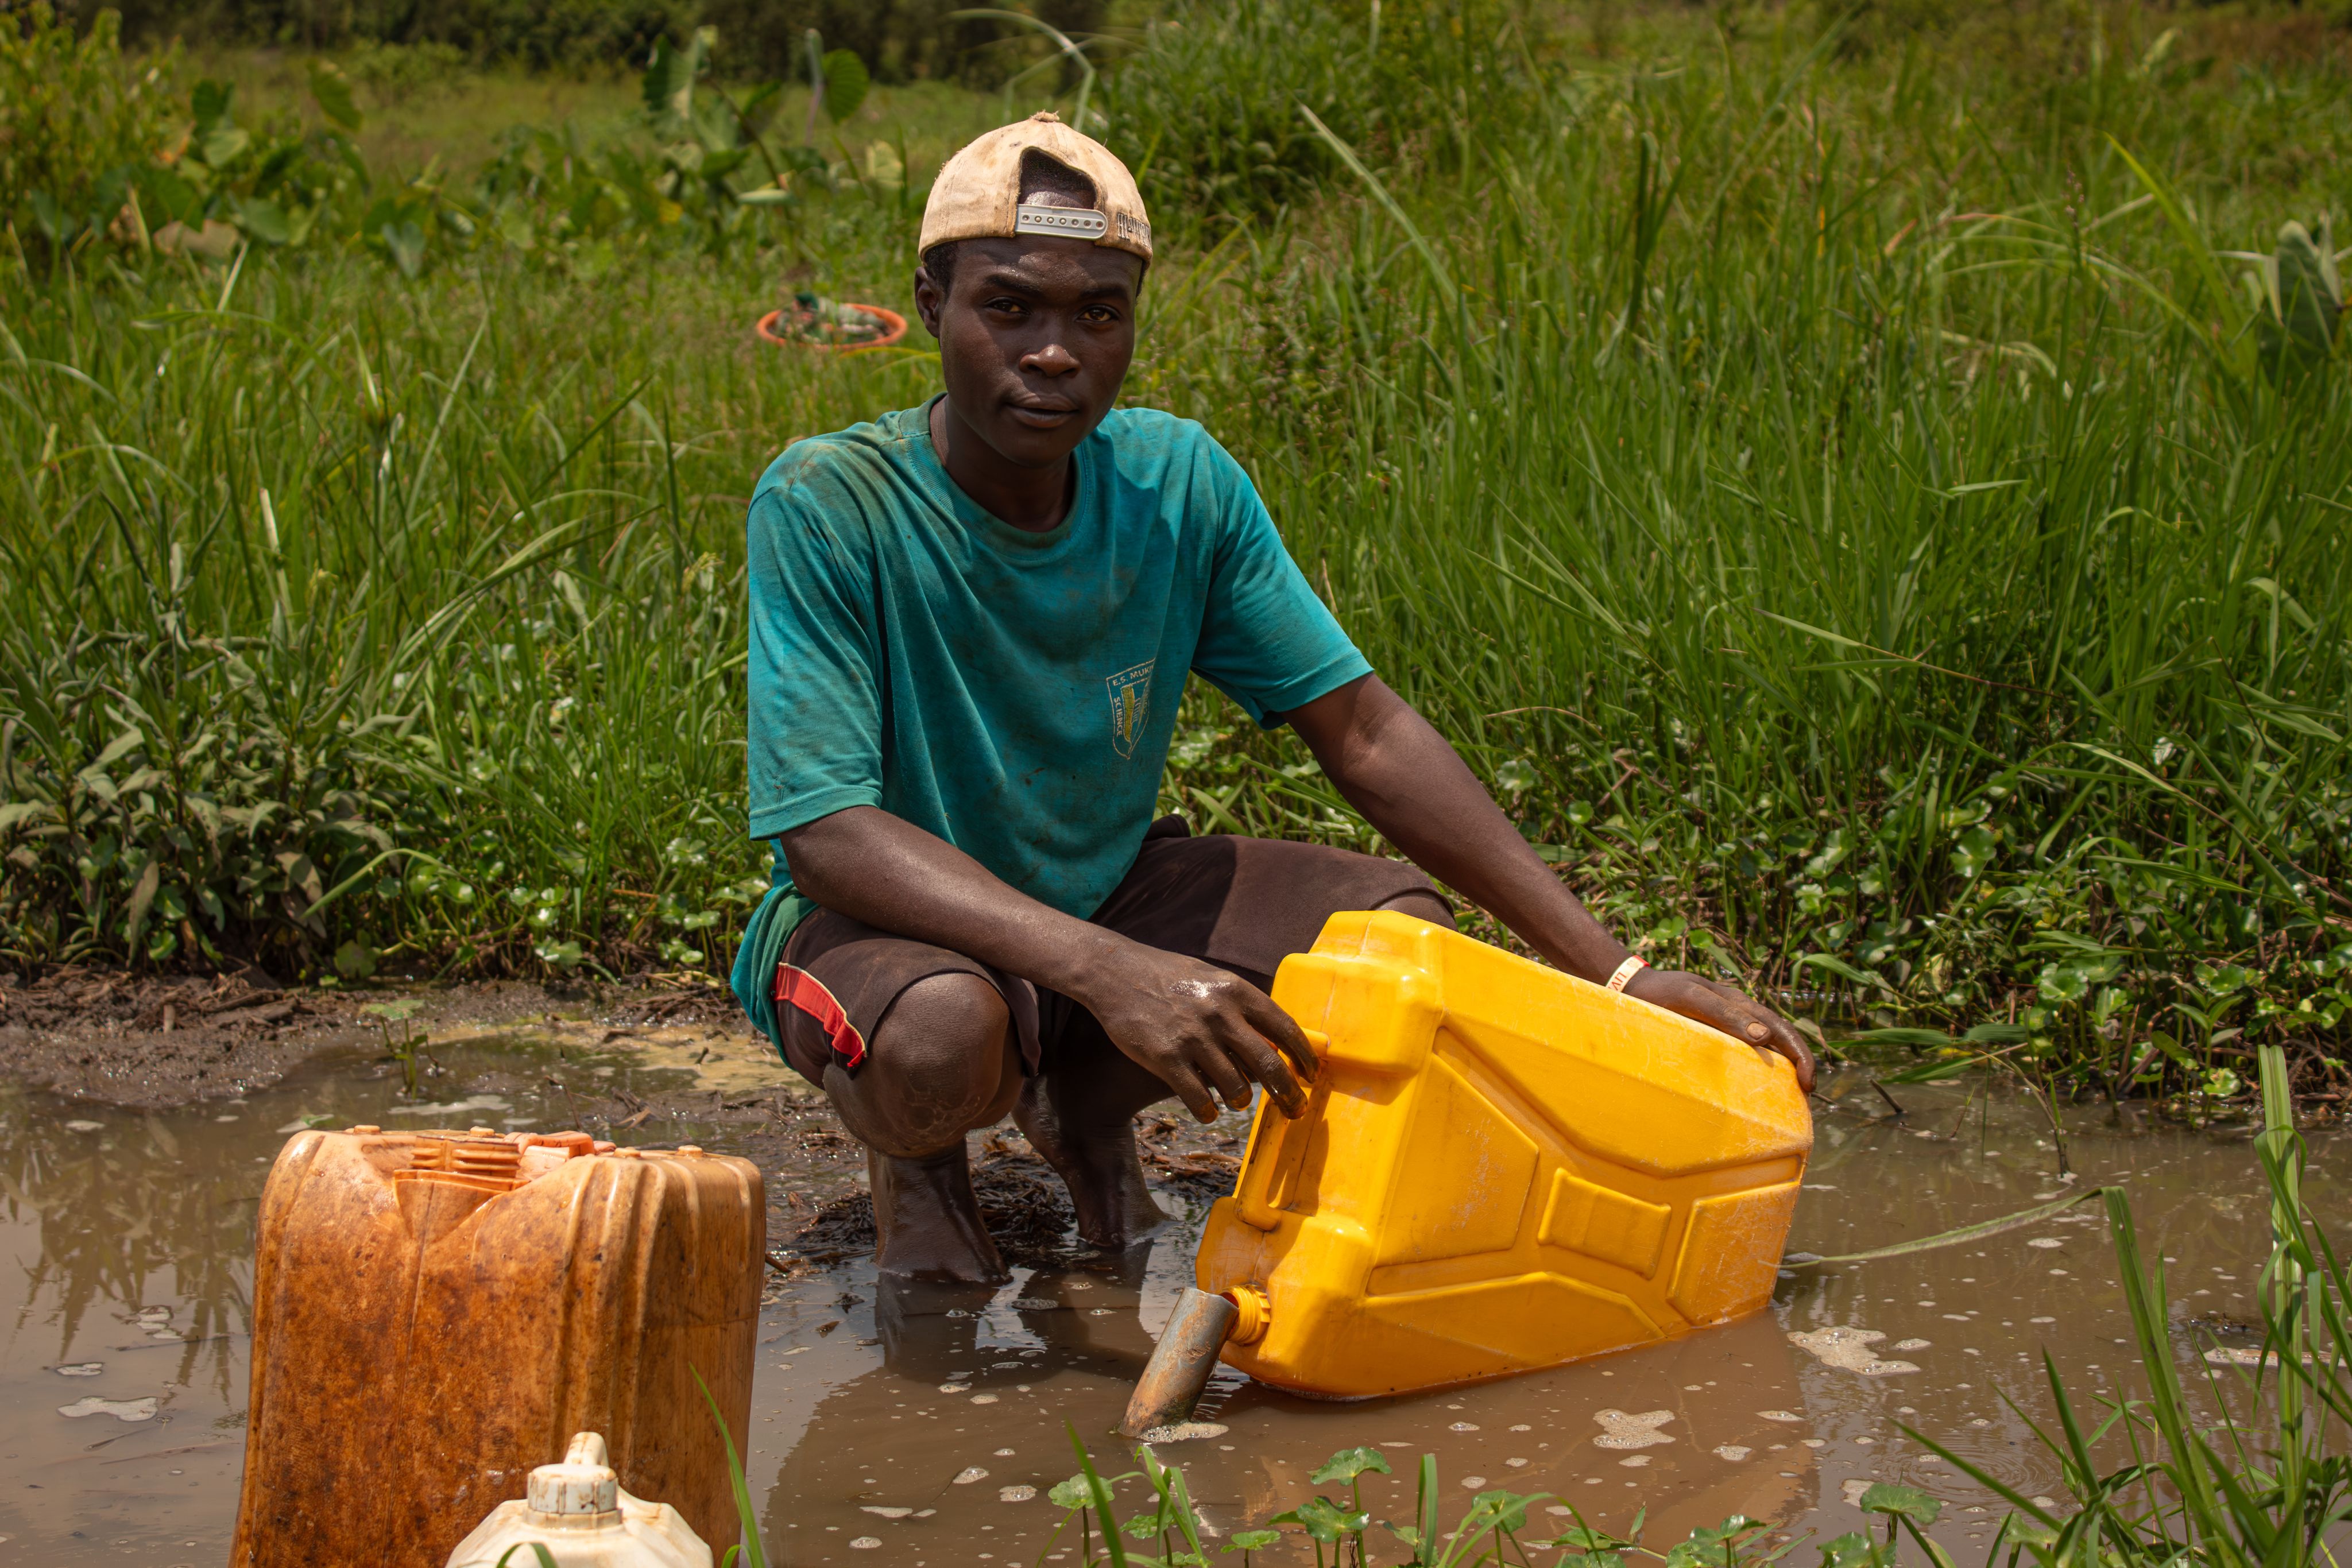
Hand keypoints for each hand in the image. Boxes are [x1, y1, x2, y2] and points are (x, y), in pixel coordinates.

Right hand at [1073, 942, 1319, 1122]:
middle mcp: (1219, 1014)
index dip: (1304, 1057)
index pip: (1284, 1028)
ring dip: (1240, 1100)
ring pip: (1235, 1088)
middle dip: (1288, 1094)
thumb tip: (1276, 1039)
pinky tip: (1206, 1110)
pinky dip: (1207, 1111)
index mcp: (1236, 990)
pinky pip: (1199, 1099)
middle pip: (1268, 1065)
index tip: (1311, 1076)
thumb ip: (1243, 1006)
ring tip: (1236, 1099)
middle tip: (1295, 1110)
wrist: (1114, 972)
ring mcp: (1192, 1038)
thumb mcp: (1212, 978)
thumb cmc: (1168, 976)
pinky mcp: (1165, 1058)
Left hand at [1623, 968, 1816, 1091]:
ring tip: (1793, 1093)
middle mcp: (1739, 1012)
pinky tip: (1759, 1083)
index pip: (1780, 1029)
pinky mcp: (1714, 1032)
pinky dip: (1761, 1064)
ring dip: (1784, 1065)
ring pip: (1767, 1043)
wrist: (1632, 988)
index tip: (1808, 1082)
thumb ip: (1724, 1014)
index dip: (1800, 1054)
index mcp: (1739, 1003)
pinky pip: (1745, 1049)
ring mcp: (1727, 1021)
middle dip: (1800, 1062)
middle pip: (1780, 1036)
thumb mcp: (1690, 999)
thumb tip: (1764, 1037)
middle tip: (1808, 1093)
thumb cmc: (1660, 994)